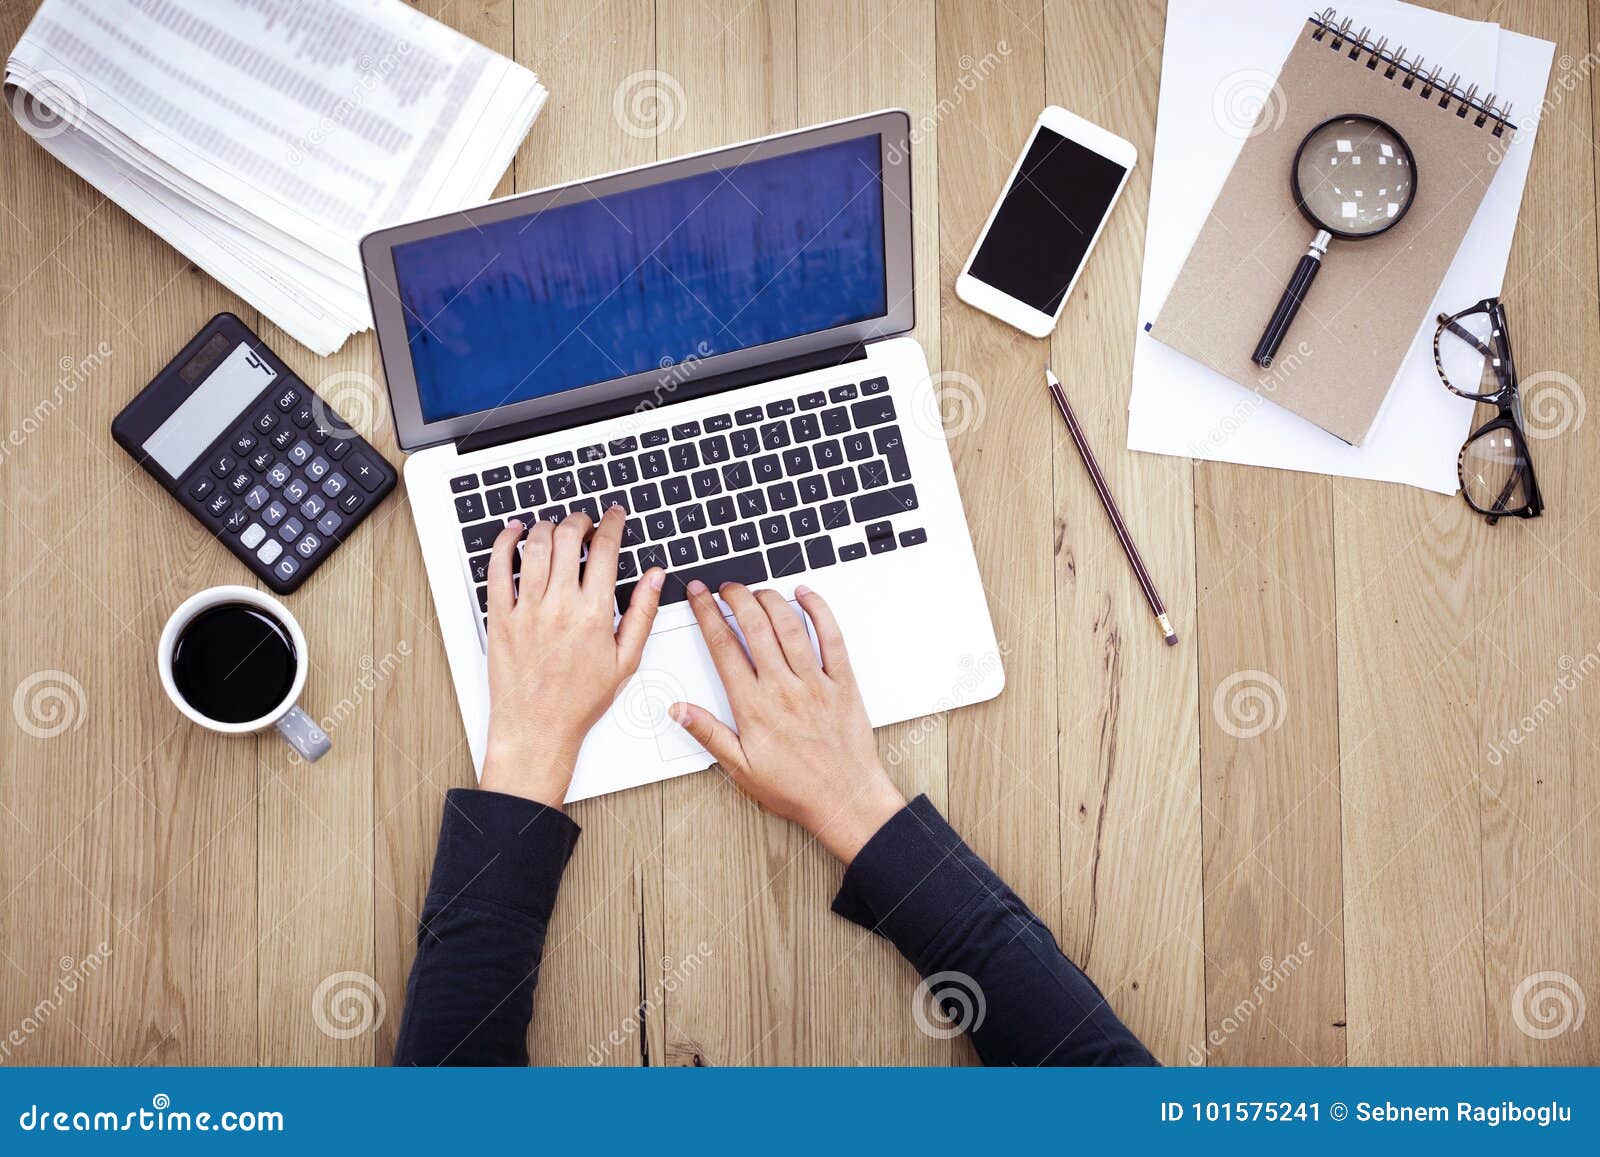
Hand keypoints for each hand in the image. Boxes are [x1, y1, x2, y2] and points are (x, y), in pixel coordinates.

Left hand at [480, 507, 663, 807]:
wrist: (537, 729)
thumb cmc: (579, 701)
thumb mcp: (626, 660)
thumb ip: (642, 613)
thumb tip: (654, 577)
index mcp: (593, 615)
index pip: (605, 550)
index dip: (612, 523)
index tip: (613, 515)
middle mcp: (559, 606)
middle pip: (569, 538)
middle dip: (581, 520)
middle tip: (586, 523)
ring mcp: (526, 610)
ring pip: (536, 546)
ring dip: (548, 527)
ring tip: (556, 529)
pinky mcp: (499, 617)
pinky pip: (497, 568)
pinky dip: (505, 543)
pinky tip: (514, 533)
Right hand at [670, 581, 905, 862]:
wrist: (845, 800)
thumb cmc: (796, 789)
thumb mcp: (741, 769)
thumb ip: (709, 734)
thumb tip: (679, 710)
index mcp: (754, 706)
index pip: (723, 647)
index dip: (707, 614)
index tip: (699, 596)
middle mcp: (783, 688)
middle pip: (754, 626)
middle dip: (736, 597)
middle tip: (725, 586)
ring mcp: (815, 682)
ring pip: (788, 625)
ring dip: (769, 599)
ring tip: (756, 590)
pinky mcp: (843, 682)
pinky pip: (831, 637)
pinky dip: (818, 610)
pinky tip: (806, 595)